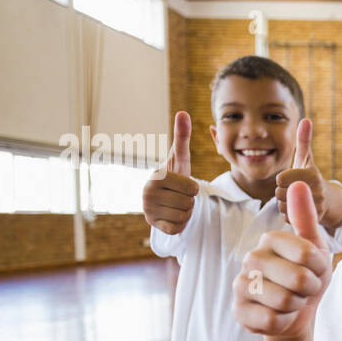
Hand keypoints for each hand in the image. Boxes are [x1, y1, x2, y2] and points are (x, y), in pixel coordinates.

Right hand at [143, 111, 198, 234]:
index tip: (182, 184)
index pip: (192, 188)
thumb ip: (181, 136)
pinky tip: (172, 216)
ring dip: (186, 212)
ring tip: (176, 204)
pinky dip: (181, 224)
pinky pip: (178, 228)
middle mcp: (148, 192)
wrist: (162, 200)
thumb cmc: (174, 176)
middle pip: (189, 203)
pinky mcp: (153, 225)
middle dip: (190, 200)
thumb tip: (183, 112)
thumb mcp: (180, 158)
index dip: (193, 188)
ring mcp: (148, 210)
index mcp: (157, 176)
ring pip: (185, 216)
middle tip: (179, 196)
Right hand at [234, 181, 332, 337]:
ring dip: (297, 306)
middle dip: (310, 289)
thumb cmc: (307, 275)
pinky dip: (284, 322)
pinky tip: (279, 315)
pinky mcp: (239, 311)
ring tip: (291, 300)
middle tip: (304, 288)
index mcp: (270, 239)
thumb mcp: (315, 246)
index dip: (320, 268)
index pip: (308, 255)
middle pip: (299, 280)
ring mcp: (241, 285)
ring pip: (286, 301)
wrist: (297, 311)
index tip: (314, 268)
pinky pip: (272, 321)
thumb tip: (298, 182)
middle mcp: (251, 258)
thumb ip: (306, 217)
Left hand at [275, 119, 331, 227]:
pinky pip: (288, 218)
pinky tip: (298, 211)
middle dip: (282, 192)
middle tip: (294, 191)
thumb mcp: (307, 159)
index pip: (280, 178)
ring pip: (283, 207)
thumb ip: (304, 140)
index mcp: (311, 174)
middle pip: (279, 193)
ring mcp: (315, 207)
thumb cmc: (312, 178)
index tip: (291, 179)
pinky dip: (289, 215)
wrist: (329, 203)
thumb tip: (305, 119)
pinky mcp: (311, 221)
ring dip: (285, 204)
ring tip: (297, 200)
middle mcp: (315, 191)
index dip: (282, 180)